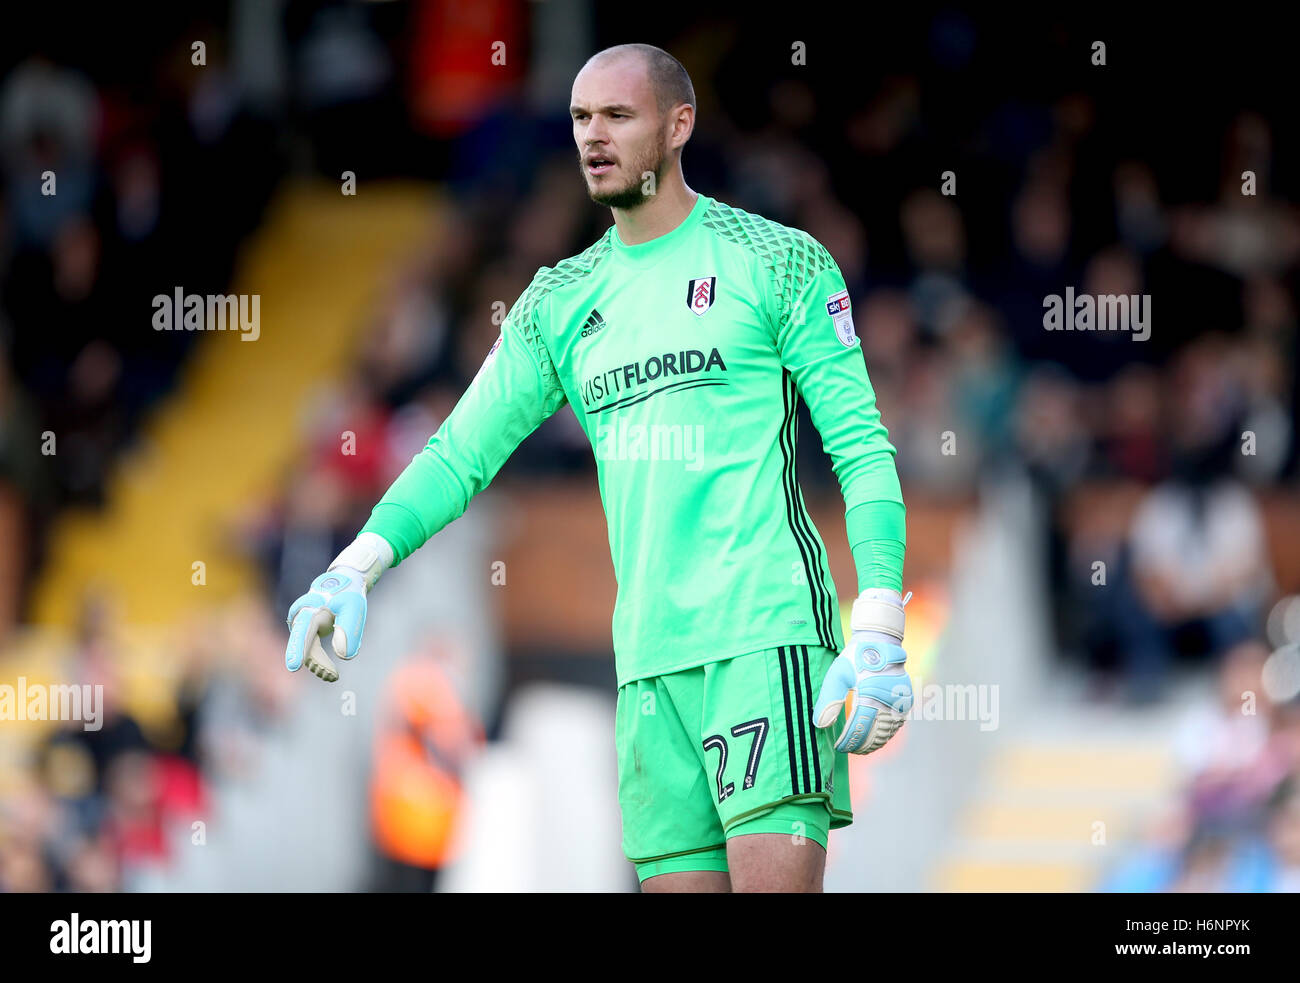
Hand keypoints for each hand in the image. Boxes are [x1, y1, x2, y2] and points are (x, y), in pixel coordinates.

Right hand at [284, 535, 387, 682]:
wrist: (344, 582)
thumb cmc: (349, 595)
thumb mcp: (354, 608)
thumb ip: (349, 630)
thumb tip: (343, 656)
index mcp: (311, 609)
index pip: (303, 631)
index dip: (298, 649)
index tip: (293, 666)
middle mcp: (301, 618)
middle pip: (305, 647)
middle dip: (318, 664)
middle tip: (333, 677)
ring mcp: (303, 626)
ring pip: (308, 652)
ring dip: (320, 666)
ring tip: (333, 676)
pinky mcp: (308, 632)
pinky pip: (311, 651)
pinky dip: (321, 663)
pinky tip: (332, 673)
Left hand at [813, 589, 913, 753]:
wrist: (879, 642)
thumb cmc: (854, 658)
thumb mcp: (837, 675)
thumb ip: (829, 700)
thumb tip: (820, 725)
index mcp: (871, 693)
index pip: (860, 727)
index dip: (849, 741)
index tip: (839, 747)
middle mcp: (889, 700)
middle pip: (875, 733)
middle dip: (861, 745)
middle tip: (848, 750)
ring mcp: (900, 701)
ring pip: (888, 731)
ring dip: (874, 743)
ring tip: (859, 749)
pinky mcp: (906, 700)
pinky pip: (896, 723)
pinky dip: (885, 734)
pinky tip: (874, 739)